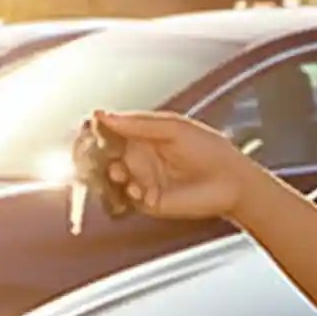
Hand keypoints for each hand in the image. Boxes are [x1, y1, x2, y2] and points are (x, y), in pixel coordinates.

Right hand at [76, 110, 257, 219]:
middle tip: (94, 155)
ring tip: (120, 173)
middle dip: (96, 155)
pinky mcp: (145, 201)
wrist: (231, 181)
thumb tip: (102, 115)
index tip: (85, 129)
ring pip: (109, 177)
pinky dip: (124, 193)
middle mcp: (138, 156)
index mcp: (145, 134)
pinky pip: (122, 198)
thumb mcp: (174, 128)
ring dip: (109, 174)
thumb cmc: (208, 149)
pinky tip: (137, 189)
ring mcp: (140, 179)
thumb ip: (139, 123)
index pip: (111, 130)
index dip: (97, 130)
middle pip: (104, 155)